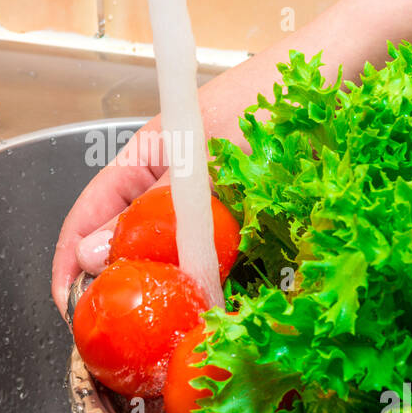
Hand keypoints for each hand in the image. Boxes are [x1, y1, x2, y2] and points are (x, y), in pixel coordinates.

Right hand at [50, 49, 288, 315]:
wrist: (342, 76)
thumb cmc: (272, 99)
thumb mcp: (205, 158)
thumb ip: (153, 210)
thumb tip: (91, 256)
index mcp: (146, 158)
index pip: (89, 214)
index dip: (69, 262)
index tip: (69, 308)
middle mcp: (171, 183)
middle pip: (127, 243)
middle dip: (118, 288)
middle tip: (119, 336)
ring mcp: (209, 202)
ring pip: (173, 257)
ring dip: (168, 291)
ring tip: (164, 331)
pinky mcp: (246, 218)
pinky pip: (217, 259)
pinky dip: (212, 284)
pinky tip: (214, 308)